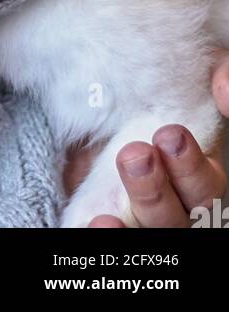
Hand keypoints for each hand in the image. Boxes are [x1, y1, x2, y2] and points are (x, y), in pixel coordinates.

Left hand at [62, 55, 228, 226]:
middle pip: (176, 219)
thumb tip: (224, 89)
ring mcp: (139, 218)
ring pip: (145, 232)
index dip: (191, 168)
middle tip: (135, 154)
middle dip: (155, 191)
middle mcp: (175, 206)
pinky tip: (96, 224)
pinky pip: (112, 237)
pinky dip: (104, 237)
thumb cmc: (156, 93)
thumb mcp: (191, 78)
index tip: (169, 134)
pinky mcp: (105, 216)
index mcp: (199, 177)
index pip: (206, 188)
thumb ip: (220, 74)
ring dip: (128, 223)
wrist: (98, 99)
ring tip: (107, 209)